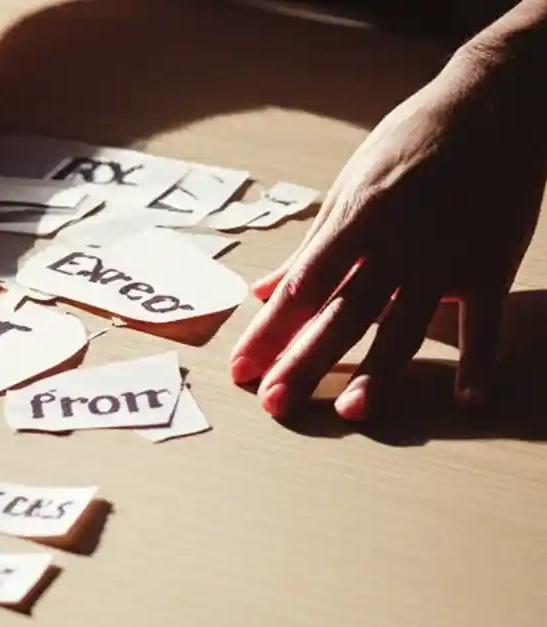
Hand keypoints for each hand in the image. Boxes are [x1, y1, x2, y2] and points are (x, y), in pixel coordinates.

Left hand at [230, 44, 546, 420]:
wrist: (496, 105)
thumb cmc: (412, 144)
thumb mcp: (352, 184)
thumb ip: (314, 247)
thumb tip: (265, 291)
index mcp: (355, 219)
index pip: (301, 289)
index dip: (268, 331)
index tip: (240, 369)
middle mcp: (396, 242)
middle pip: (343, 313)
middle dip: (305, 361)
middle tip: (274, 404)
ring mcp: (445, 256)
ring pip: (405, 324)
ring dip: (378, 372)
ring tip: (351, 411)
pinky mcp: (491, 264)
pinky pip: (485, 322)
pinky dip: (478, 361)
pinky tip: (465, 400)